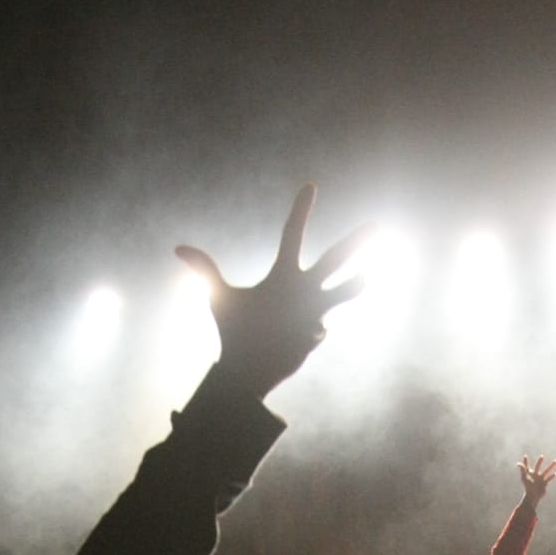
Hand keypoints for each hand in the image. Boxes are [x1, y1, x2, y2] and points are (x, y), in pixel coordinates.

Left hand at [175, 185, 369, 399]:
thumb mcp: (220, 298)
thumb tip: (179, 248)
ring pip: (343, 291)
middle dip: (354, 243)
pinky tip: (293, 342)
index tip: (310, 186)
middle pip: (333, 258)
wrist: (245, 368)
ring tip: (367, 276)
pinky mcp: (315, 333)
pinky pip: (319, 328)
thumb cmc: (235, 331)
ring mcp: (312, 310)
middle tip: (376, 225)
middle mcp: (302, 288)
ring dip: (355, 283)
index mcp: (282, 274)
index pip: (293, 234)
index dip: (301, 211)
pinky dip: (307, 333)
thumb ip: (206, 270)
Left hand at [518, 455, 555, 506]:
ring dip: (551, 466)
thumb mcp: (524, 478)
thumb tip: (518, 463)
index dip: (525, 462)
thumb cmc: (527, 487)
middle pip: (538, 467)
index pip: (526, 467)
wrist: (532, 496)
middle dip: (539, 462)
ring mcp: (540, 479)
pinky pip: (549, 478)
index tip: (525, 456)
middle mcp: (535, 475)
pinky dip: (552, 476)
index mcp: (529, 474)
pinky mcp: (544, 483)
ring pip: (547, 471)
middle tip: (542, 456)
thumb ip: (522, 470)